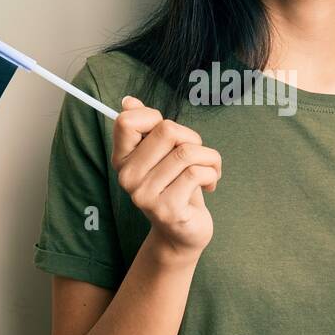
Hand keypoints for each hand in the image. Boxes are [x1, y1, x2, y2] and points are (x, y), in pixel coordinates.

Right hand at [112, 95, 220, 259]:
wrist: (182, 233)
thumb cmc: (175, 186)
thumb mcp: (161, 155)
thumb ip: (146, 128)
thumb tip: (128, 101)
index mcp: (122, 159)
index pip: (127, 121)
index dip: (154, 117)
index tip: (169, 135)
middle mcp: (127, 177)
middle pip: (167, 130)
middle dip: (192, 137)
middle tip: (197, 155)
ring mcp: (145, 195)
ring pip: (187, 151)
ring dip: (209, 157)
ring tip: (210, 169)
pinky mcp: (168, 209)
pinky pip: (197, 172)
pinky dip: (212, 173)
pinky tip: (210, 184)